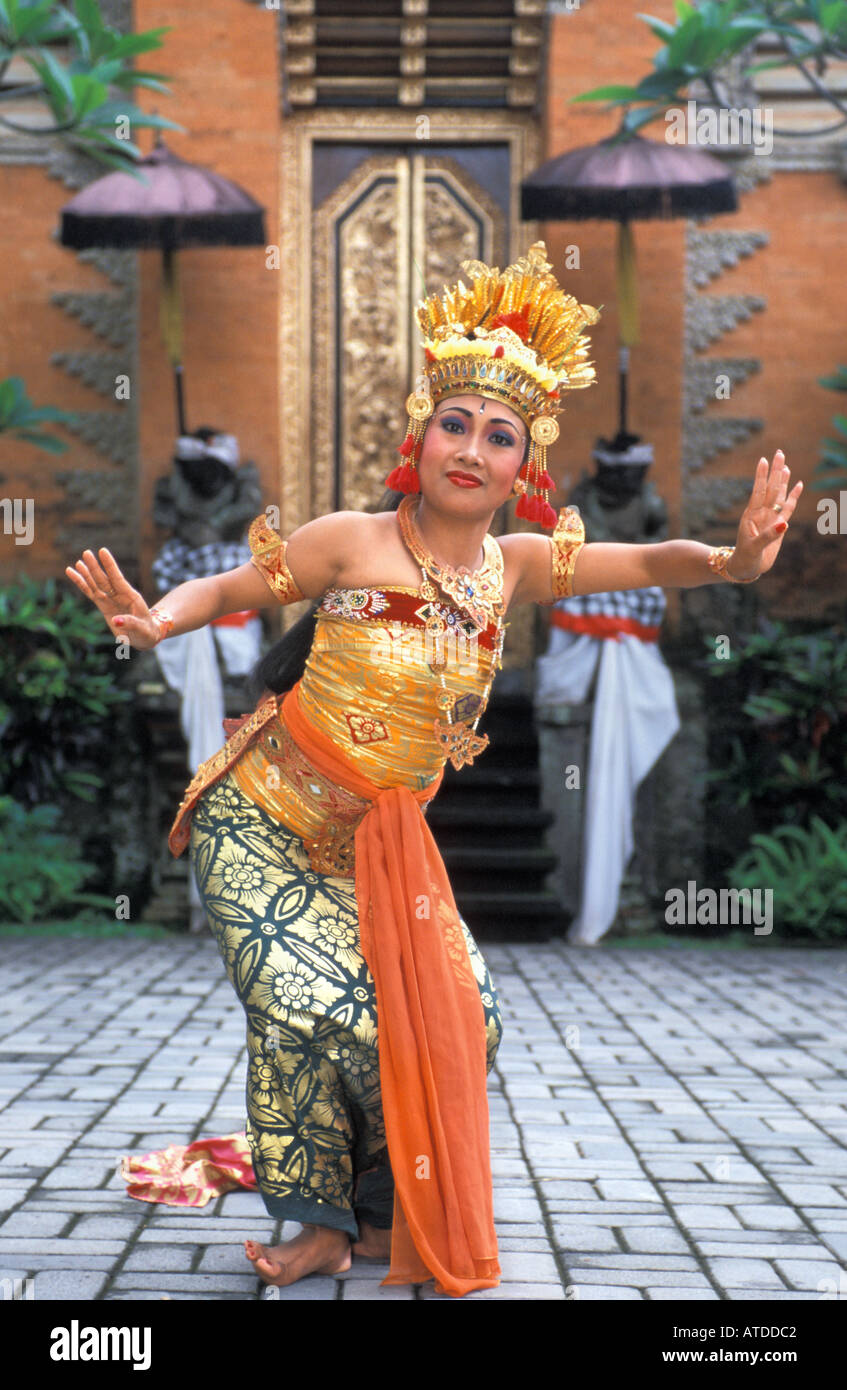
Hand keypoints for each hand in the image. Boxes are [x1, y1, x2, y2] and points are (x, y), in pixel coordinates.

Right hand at [65, 547, 162, 648]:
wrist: (143, 636)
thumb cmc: (146, 631)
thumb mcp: (142, 628)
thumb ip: (130, 623)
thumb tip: (115, 621)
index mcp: (131, 596)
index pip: (118, 578)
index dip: (110, 565)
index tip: (103, 551)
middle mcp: (119, 595)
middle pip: (104, 579)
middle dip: (95, 567)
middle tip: (86, 553)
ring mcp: (110, 599)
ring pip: (96, 585)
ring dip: (86, 574)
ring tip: (78, 563)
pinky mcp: (103, 605)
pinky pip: (90, 593)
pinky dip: (81, 584)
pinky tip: (72, 573)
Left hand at [731, 450, 802, 579]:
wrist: (747, 568)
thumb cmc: (746, 558)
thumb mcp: (754, 548)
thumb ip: (768, 536)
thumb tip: (784, 523)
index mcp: (752, 516)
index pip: (758, 492)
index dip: (761, 477)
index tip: (763, 460)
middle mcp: (761, 514)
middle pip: (771, 488)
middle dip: (774, 471)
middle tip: (779, 453)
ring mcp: (770, 518)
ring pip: (779, 495)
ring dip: (782, 480)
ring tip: (785, 465)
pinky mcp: (779, 525)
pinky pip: (788, 508)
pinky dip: (793, 496)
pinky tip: (798, 485)